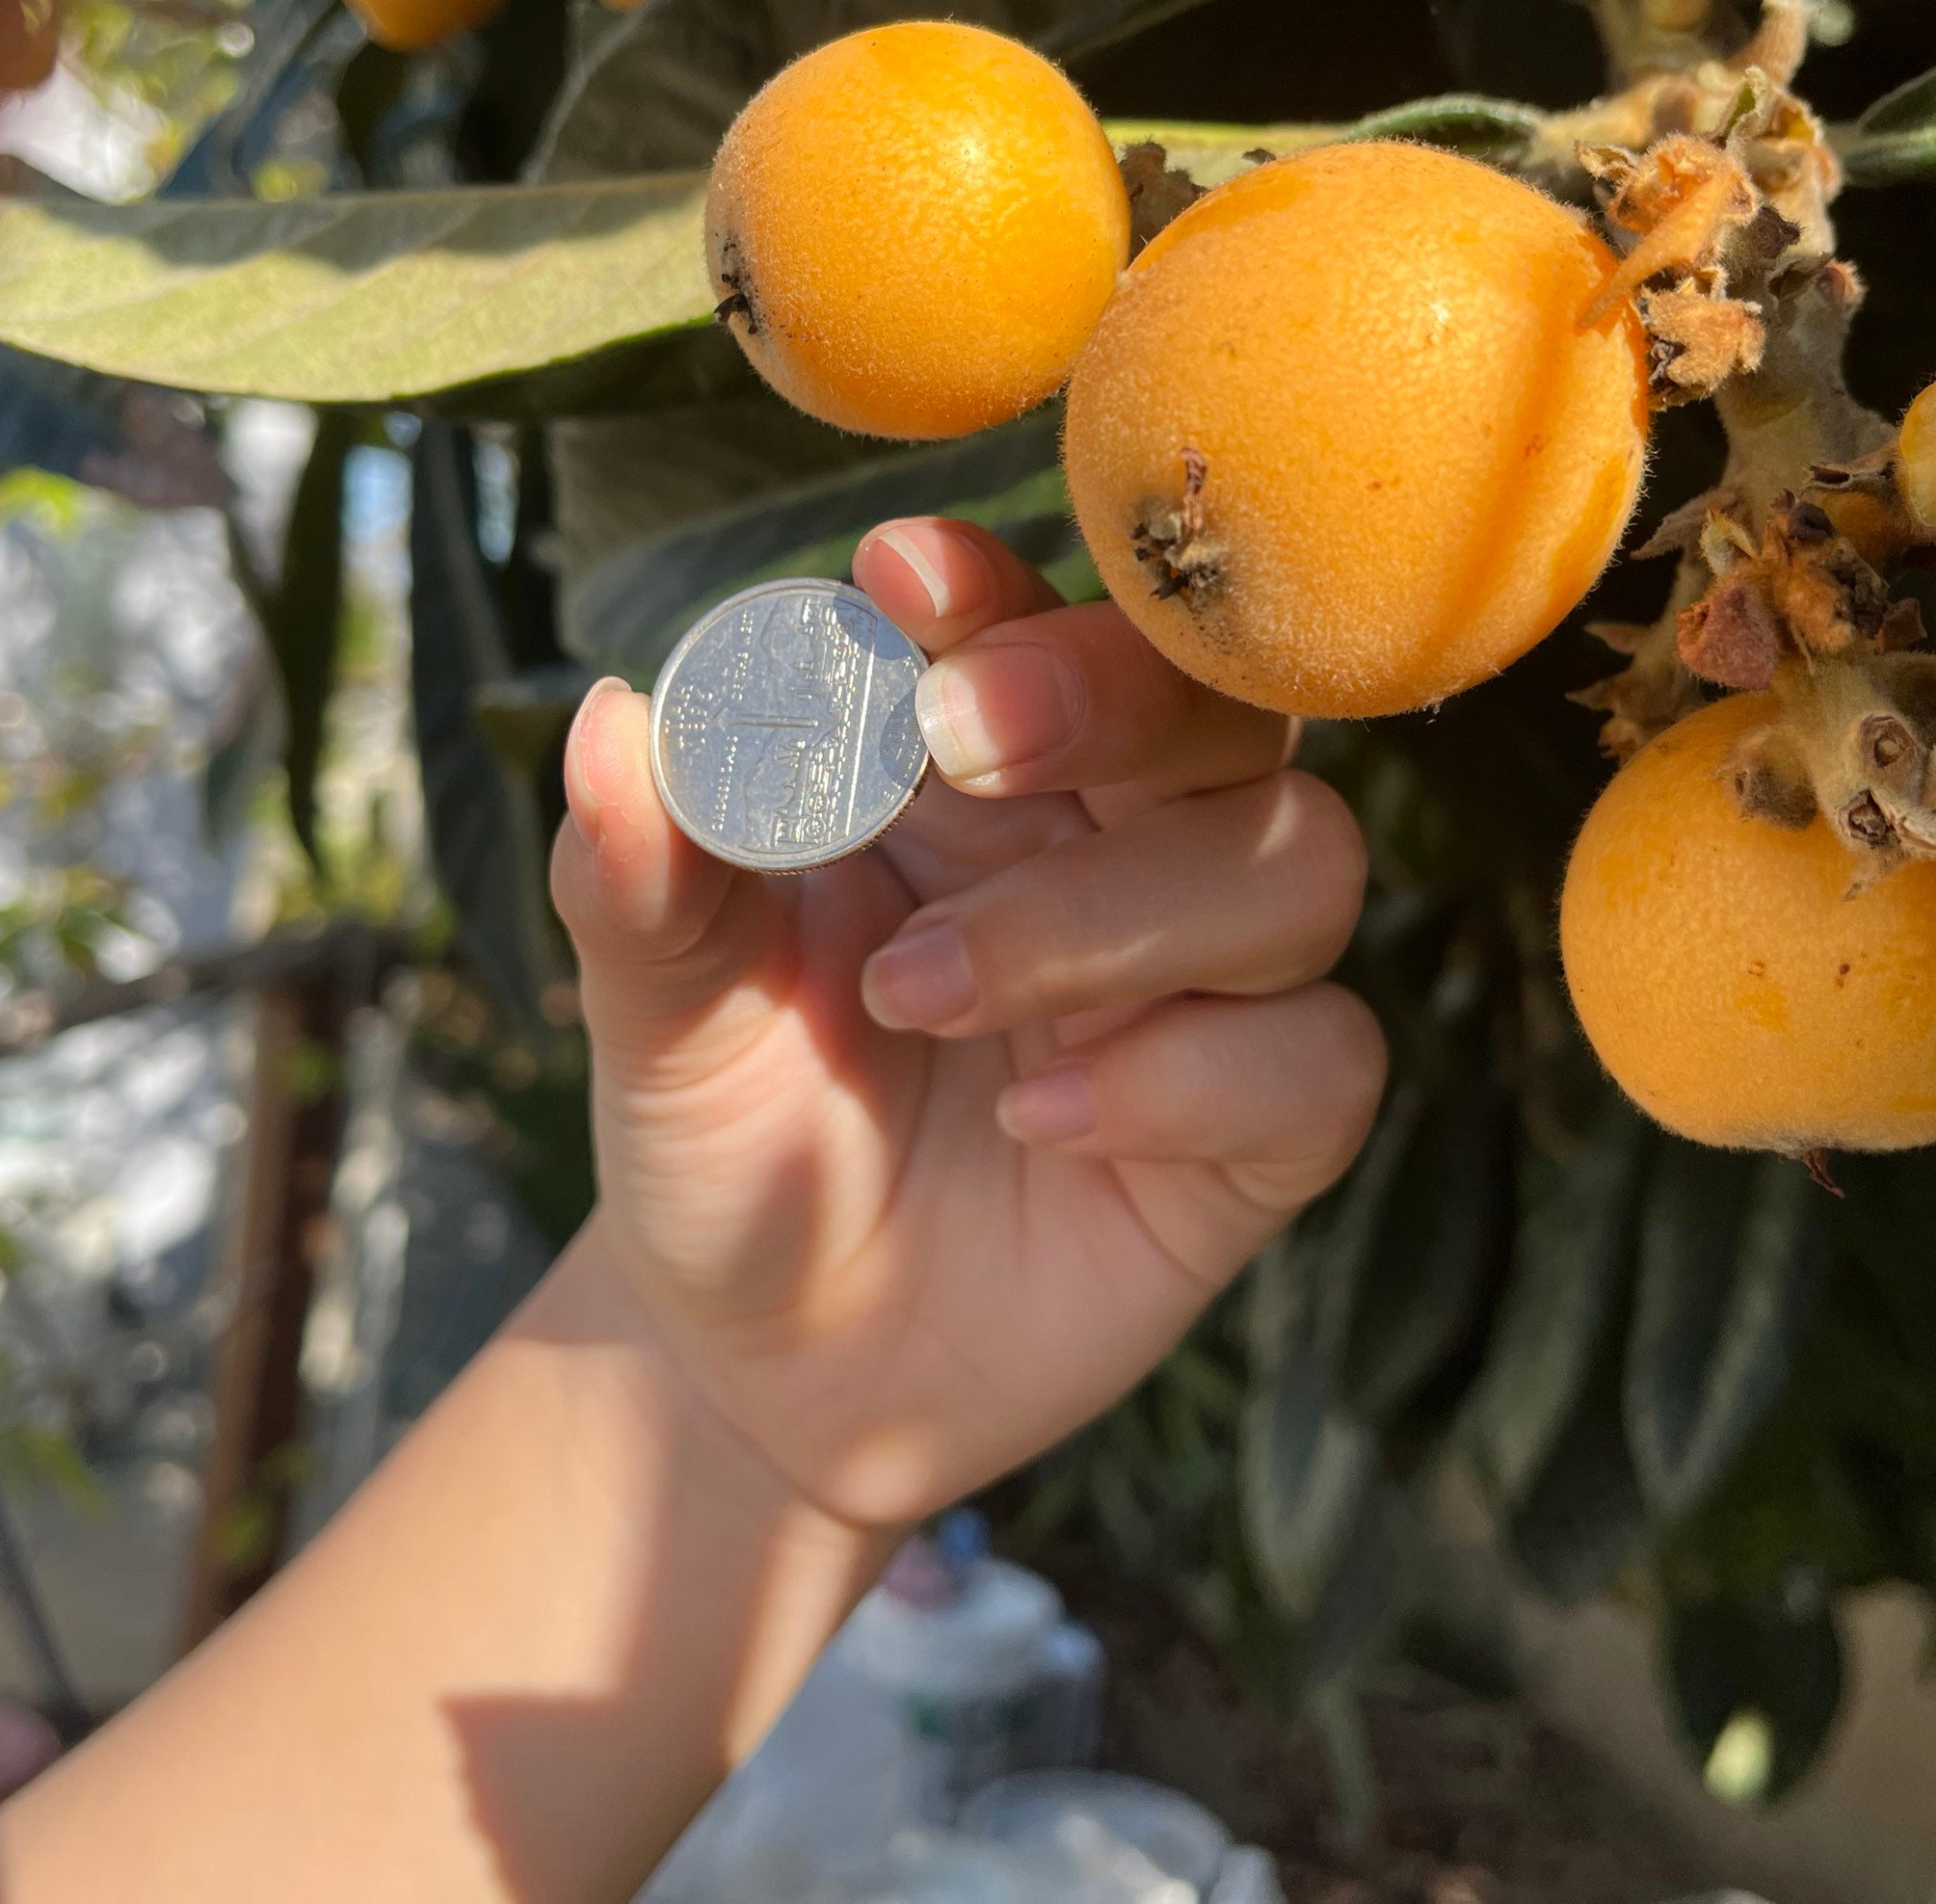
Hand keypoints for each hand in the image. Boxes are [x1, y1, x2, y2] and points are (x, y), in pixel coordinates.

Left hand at [550, 517, 1384, 1529]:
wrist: (769, 1361)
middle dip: (1105, 697)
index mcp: (979, 776)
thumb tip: (614, 722)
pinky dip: (1193, 1074)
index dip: (995, 587)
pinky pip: (1322, 1058)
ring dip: (1112, 913)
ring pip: (1294, 862)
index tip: (898, 574)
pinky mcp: (1254, 1137)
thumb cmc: (730, 1133)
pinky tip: (1040, 1124)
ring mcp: (1203, 989)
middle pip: (1216, 705)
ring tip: (922, 993)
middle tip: (961, 737)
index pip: (1036, 626)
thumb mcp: (659, 1006)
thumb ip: (642, 871)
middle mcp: (1116, 847)